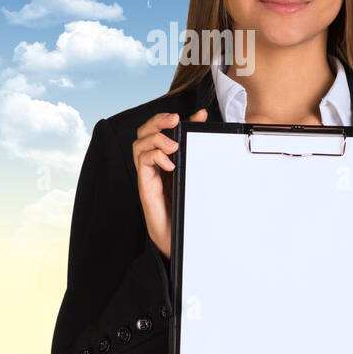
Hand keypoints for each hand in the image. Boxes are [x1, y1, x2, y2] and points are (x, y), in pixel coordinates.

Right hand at [133, 108, 208, 260]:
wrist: (178, 238)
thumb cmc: (187, 209)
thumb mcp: (197, 180)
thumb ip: (201, 160)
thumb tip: (212, 141)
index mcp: (166, 159)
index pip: (163, 131)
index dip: (177, 119)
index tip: (200, 115)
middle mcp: (154, 164)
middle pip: (145, 132)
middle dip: (159, 121)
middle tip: (175, 119)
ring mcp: (148, 174)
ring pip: (140, 144)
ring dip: (156, 139)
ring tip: (174, 145)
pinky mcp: (146, 185)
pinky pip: (143, 163)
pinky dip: (154, 157)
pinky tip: (169, 163)